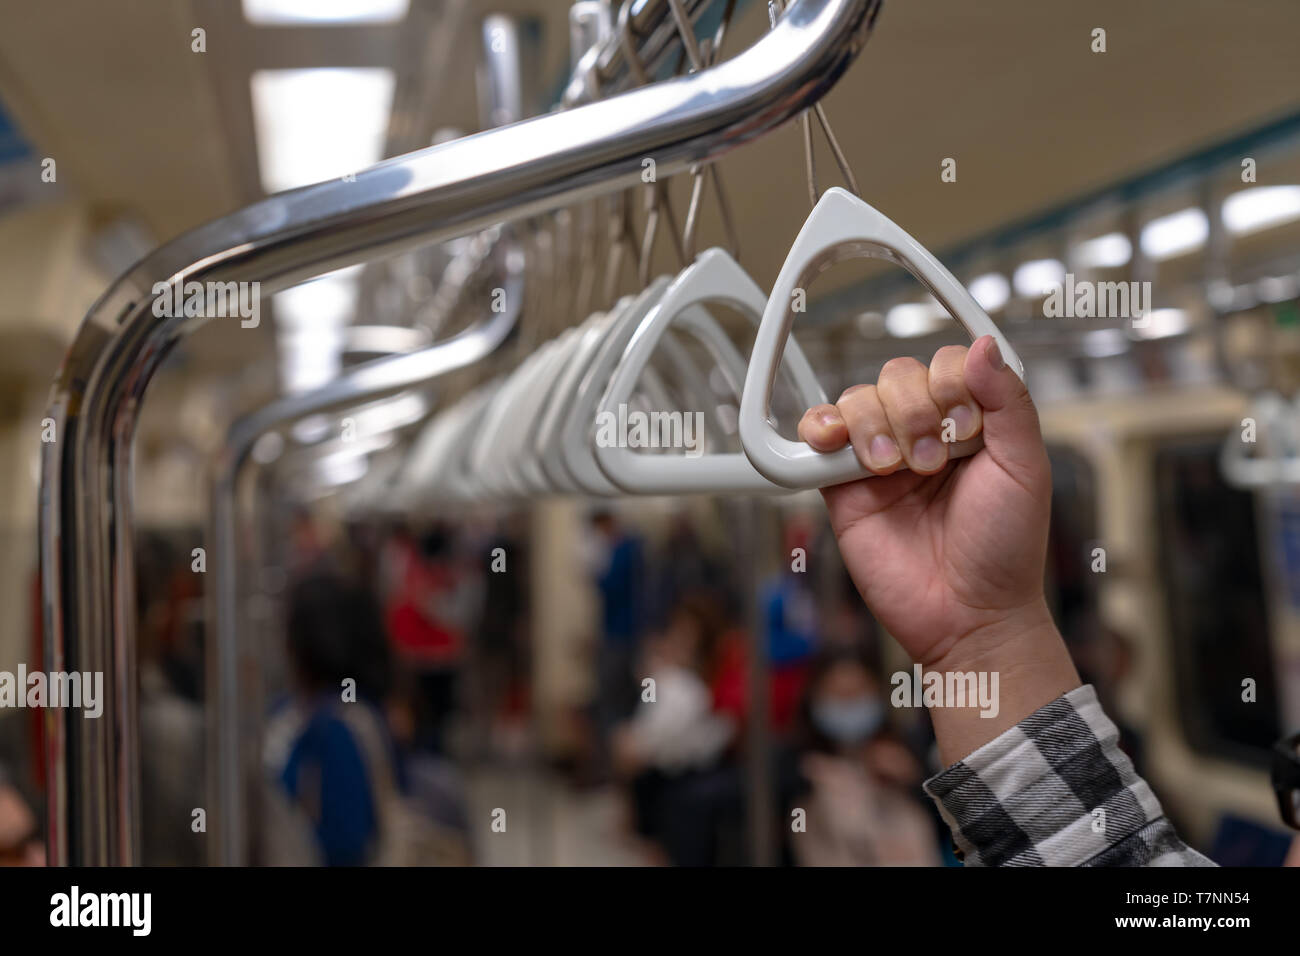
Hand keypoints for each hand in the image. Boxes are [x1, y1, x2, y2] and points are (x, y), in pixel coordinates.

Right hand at [798, 336, 1078, 762]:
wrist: (967, 614)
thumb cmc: (1005, 549)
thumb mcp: (1026, 467)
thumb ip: (1009, 402)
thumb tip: (984, 346)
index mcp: (972, 422)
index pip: (948, 364)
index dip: (951, 385)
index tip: (966, 429)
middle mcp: (924, 432)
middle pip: (898, 375)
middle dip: (914, 413)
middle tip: (933, 463)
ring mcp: (881, 456)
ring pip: (858, 399)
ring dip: (875, 427)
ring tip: (896, 470)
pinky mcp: (842, 484)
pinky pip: (819, 435)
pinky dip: (820, 429)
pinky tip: (838, 447)